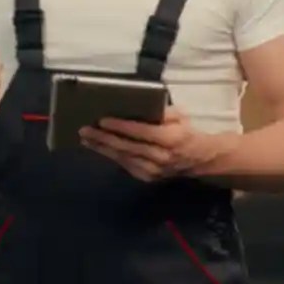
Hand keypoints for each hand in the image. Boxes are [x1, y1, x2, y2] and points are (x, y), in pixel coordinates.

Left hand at [80, 106, 210, 182]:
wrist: (198, 159)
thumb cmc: (186, 132)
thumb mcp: (180, 116)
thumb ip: (161, 112)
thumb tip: (138, 106)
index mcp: (170, 139)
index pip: (141, 132)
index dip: (121, 127)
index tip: (103, 120)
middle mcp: (160, 157)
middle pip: (126, 147)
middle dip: (103, 138)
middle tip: (85, 130)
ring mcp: (153, 170)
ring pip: (122, 158)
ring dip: (102, 148)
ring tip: (86, 138)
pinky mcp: (147, 177)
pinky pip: (125, 165)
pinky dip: (111, 155)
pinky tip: (98, 147)